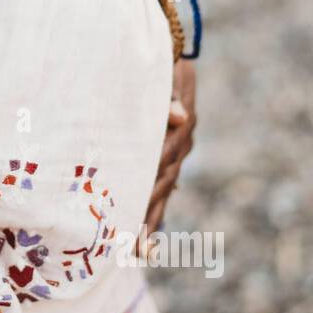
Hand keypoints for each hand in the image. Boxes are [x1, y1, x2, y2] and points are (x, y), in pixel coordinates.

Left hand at [137, 58, 196, 256]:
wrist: (170, 58)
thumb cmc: (157, 65)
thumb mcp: (164, 76)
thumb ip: (170, 96)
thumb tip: (180, 116)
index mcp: (177, 132)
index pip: (161, 167)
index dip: (148, 192)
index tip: (132, 215)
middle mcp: (179, 147)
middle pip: (162, 188)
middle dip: (147, 218)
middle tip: (135, 249)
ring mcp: (176, 154)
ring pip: (162, 193)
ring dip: (149, 222)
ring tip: (140, 254)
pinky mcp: (168, 158)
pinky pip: (161, 189)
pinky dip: (152, 212)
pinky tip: (145, 240)